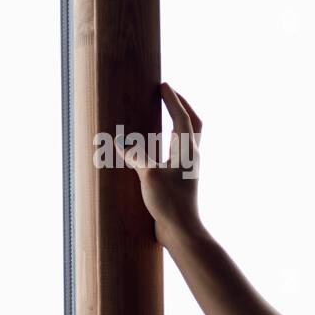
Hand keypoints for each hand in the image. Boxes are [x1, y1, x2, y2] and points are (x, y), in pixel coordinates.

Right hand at [121, 82, 202, 236]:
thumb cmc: (169, 203)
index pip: (182, 117)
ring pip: (188, 137)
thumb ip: (136, 155)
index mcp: (187, 151)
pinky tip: (156, 143)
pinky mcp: (180, 178)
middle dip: (182, 106)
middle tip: (168, 93)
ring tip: (164, 111)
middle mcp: (191, 156)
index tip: (163, 84)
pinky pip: (177, 150)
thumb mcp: (149, 175)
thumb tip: (121, 141)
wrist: (181, 230)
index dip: (172, 100)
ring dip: (178, 121)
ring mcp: (188, 167)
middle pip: (193, 124)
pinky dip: (169, 138)